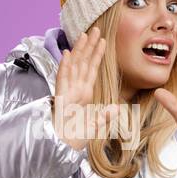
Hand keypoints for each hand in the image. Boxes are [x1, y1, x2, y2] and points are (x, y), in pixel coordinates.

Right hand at [54, 26, 108, 150]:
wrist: (61, 148)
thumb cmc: (74, 137)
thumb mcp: (94, 127)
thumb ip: (105, 117)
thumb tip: (116, 108)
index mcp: (84, 94)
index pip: (92, 70)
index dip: (97, 55)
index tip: (104, 41)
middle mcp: (75, 90)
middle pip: (83, 63)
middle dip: (89, 46)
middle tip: (96, 30)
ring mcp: (67, 92)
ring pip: (73, 67)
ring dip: (78, 51)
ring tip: (84, 35)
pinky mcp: (60, 98)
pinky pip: (62, 80)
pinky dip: (64, 67)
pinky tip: (68, 54)